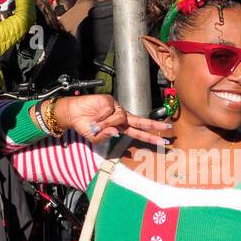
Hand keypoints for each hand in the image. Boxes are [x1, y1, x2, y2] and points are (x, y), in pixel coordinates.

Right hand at [52, 94, 170, 144]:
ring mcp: (116, 107)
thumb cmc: (85, 126)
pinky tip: (94, 118)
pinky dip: (101, 117)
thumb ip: (106, 137)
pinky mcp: (110, 100)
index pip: (138, 132)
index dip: (151, 137)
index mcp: (120, 127)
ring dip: (108, 123)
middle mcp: (121, 117)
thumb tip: (117, 132)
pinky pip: (110, 110)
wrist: (72, 114)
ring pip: (121, 117)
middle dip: (154, 126)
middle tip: (168, 128)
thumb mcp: (95, 138)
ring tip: (95, 125)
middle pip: (141, 121)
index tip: (164, 140)